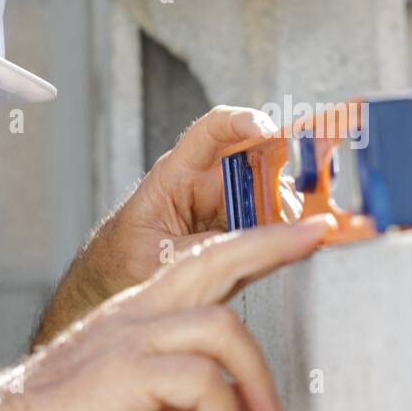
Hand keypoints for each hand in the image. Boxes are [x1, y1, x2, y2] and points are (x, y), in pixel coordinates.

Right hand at [0, 215, 331, 410]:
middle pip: (214, 260)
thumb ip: (195, 405)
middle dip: (271, 245)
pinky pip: (199, 378)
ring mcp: (128, 338)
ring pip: (222, 327)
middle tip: (315, 236)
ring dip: (252, 378)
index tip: (303, 233)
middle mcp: (136, 315)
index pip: (205, 266)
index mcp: (140, 317)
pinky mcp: (123, 371)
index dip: (257, 245)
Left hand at [41, 107, 304, 336]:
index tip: (268, 130)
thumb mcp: (159, 258)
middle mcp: (205, 182)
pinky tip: (295, 243)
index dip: (242, 122)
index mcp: (175, 174)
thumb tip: (259, 242)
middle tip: (298, 203)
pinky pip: (271, 222)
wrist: (113, 287)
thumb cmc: (121, 261)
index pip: (211, 131)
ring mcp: (225, 204)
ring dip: (288, 211)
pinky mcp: (239, 227)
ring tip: (296, 232)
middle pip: (257, 162)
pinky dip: (287, 231)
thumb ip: (208, 249)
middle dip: (282, 177)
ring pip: (271, 194)